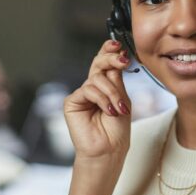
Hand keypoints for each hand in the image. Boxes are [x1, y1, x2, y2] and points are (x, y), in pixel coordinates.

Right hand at [64, 40, 131, 159]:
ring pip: (97, 79)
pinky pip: (88, 90)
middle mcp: (93, 86)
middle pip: (98, 63)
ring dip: (111, 92)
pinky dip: (102, 99)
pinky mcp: (72, 101)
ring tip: (118, 108)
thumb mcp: (123, 99)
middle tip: (121, 59)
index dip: (109, 50)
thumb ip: (116, 79)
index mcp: (106, 84)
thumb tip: (116, 56)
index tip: (118, 45)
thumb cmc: (117, 128)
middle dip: (110, 58)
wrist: (109, 150)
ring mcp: (82, 93)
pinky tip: (108, 111)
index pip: (106, 62)